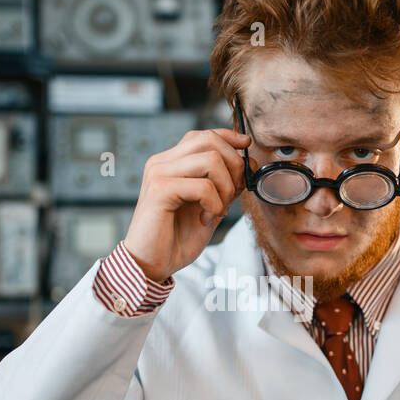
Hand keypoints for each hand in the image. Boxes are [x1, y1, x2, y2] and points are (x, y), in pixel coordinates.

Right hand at [122, 127, 249, 282]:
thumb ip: (224, 185)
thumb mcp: (209, 207)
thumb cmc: (176, 239)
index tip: (247, 149)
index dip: (229, 138)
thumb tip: (249, 165)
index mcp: (171, 163)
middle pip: (210, 140)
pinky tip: (205, 220)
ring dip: (225, 188)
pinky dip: (214, 205)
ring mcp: (159, 174)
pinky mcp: (160, 191)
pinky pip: (203, 186)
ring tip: (217, 210)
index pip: (203, 135)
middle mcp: (162, 162)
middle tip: (233, 194)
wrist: (151, 265)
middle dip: (234, 166)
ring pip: (211, 160)